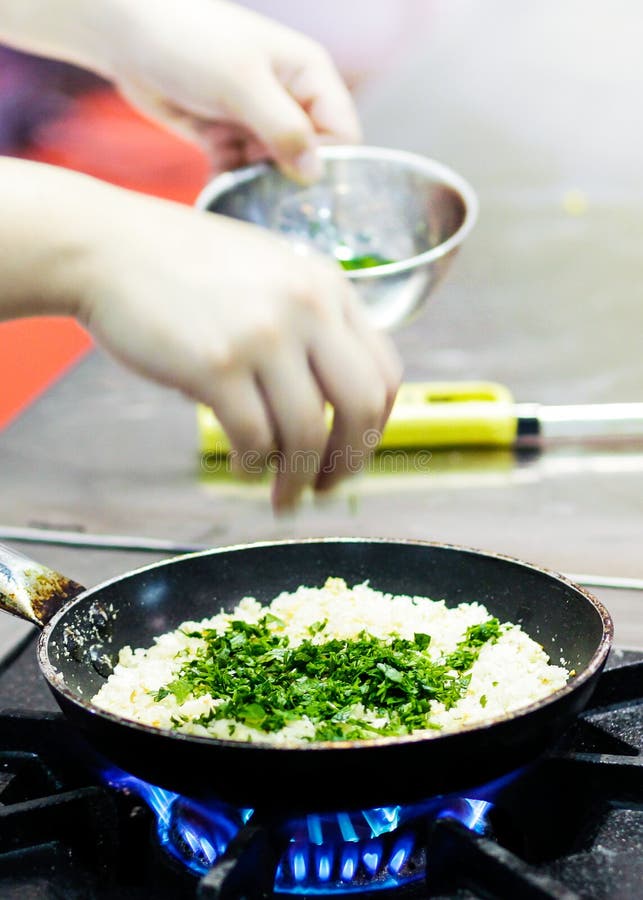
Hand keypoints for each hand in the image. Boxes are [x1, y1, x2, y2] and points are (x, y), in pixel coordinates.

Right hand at [80, 186, 400, 510]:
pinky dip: (254, 466)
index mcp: (328, 286)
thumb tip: (333, 402)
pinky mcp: (216, 365)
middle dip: (351, 461)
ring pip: (308, 434)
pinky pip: (255, 439)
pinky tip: (243, 466)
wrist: (107, 248)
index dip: (376, 427)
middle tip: (327, 487)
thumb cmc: (184, 268)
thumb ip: (311, 323)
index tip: (354, 451)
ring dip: (298, 478)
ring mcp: (263, 335)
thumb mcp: (270, 274)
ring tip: (282, 494)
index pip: (386, 373)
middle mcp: (307, 307)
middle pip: (362, 407)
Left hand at [109, 0, 360, 180]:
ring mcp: (257, 122)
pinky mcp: (227, 138)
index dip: (327, 163)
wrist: (124, 35)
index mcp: (309, 76)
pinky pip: (241, 174)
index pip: (342, 134)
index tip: (297, 182)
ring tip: (237, 188)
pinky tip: (218, 187)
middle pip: (310, 159)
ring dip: (258, 186)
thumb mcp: (241, 82)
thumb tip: (315, 174)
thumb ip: (282, 128)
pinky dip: (232, 185)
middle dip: (291, 180)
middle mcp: (290, 102)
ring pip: (275, 172)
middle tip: (265, 193)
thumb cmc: (190, 41)